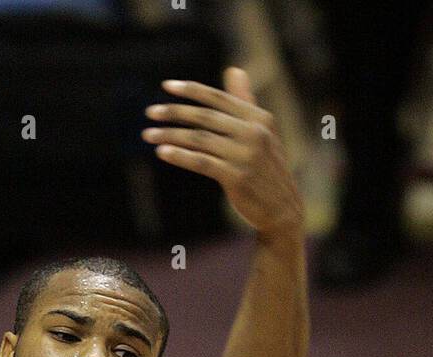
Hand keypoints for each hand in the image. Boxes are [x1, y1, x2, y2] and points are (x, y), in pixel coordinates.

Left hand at [142, 67, 302, 236]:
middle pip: (205, 117)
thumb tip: (233, 70)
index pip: (218, 98)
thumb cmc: (267, 170)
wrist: (283, 210)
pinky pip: (201, 162)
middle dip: (174, 113)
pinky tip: (163, 152)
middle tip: (150, 113)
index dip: (191, 91)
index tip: (166, 86)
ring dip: (170, 135)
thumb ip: (245, 102)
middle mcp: (254, 134)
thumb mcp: (262, 133)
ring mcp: (246, 156)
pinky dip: (180, 156)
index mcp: (259, 118)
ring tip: (149, 135)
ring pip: (199, 140)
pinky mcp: (237, 178)